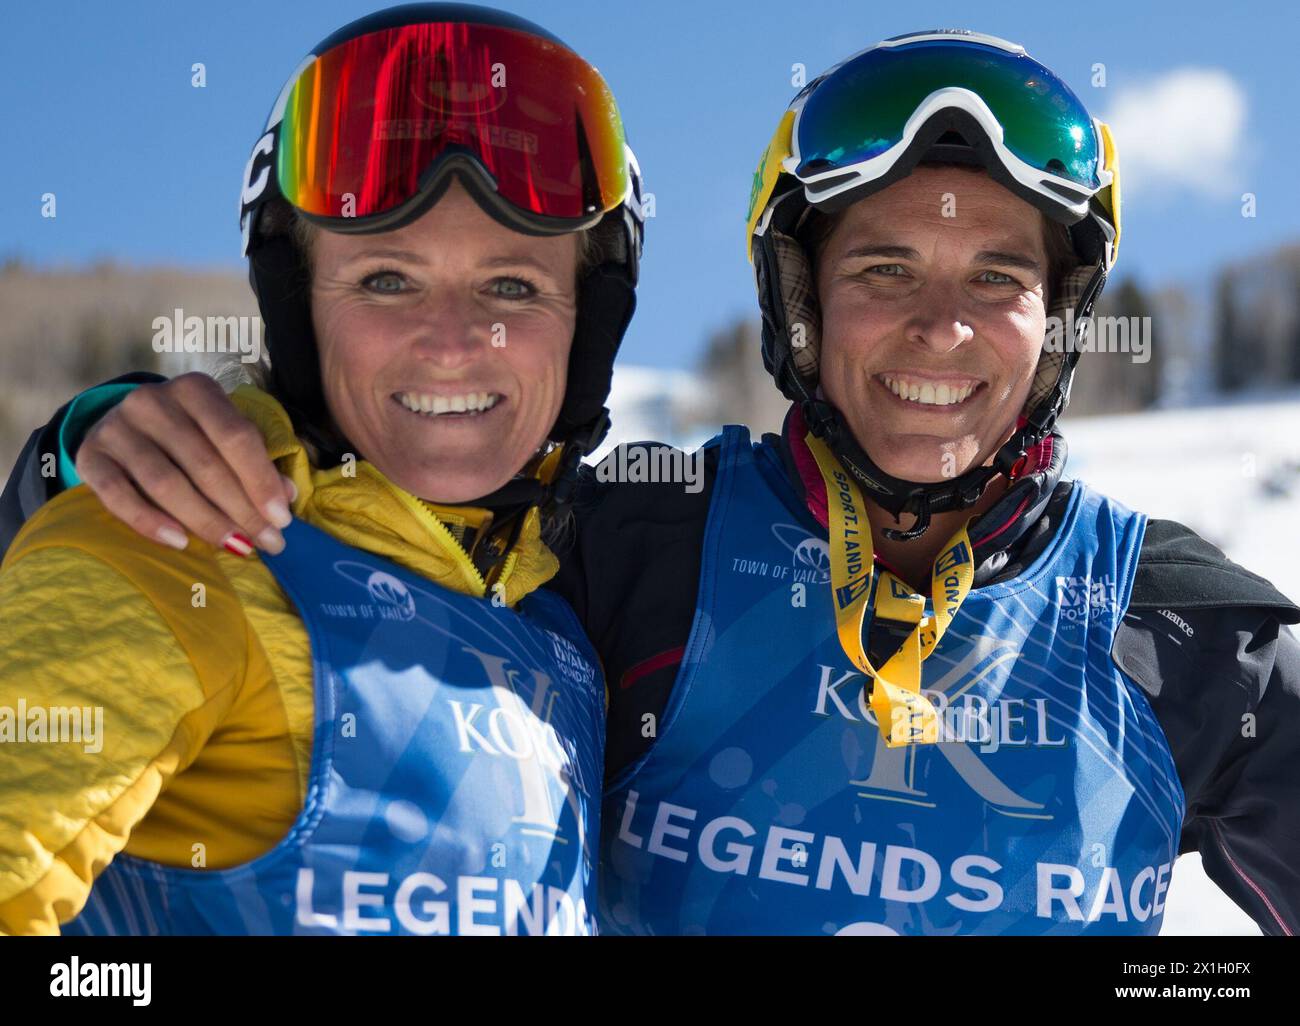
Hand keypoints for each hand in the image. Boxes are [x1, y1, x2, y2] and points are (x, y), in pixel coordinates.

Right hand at [74, 372, 295, 554]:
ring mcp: (116, 427)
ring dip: (204, 521)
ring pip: (165, 483)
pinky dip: (150, 522)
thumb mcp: (223, 436)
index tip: (282, 518)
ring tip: (235, 547)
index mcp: (196, 390)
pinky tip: (180, 542)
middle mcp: (152, 401)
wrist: (123, 426)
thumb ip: (255, 461)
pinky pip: (118, 495)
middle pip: (204, 464)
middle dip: (241, 509)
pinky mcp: (90, 455)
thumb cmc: (189, 433)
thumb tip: (287, 498)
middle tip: (267, 542)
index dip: (261, 479)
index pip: (235, 436)